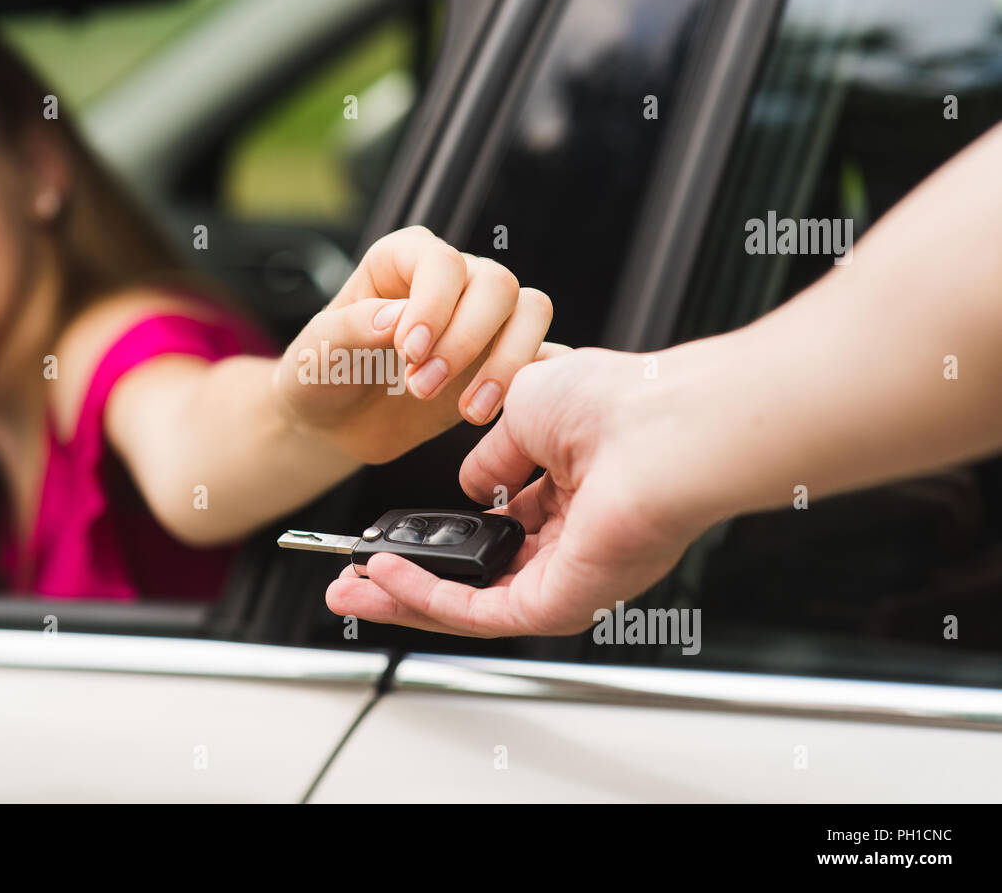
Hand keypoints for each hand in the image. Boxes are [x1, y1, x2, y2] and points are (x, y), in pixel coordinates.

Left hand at [274, 225, 551, 463]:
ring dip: (506, 363)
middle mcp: (452, 279)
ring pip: (530, 311)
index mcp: (404, 259)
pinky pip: (544, 354)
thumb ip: (351, 328)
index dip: (434, 305)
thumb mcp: (318, 352)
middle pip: (496, 284)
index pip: (442, 262)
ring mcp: (484, 317)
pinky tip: (501, 414)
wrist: (337, 423)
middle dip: (465, 341)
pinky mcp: (502, 359)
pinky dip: (535, 380)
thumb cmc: (323, 373)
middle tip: (422, 388)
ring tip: (467, 411)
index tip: (408, 352)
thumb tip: (395, 316)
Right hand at [325, 347, 717, 635]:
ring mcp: (569, 579)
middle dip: (408, 581)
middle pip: (475, 578)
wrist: (663, 429)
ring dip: (404, 599)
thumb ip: (492, 456)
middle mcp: (573, 544)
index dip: (444, 536)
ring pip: (470, 604)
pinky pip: (481, 612)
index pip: (497, 532)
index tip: (396, 534)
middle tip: (356, 577)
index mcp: (574, 496)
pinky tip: (386, 576)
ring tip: (352, 587)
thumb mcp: (526, 410)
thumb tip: (471, 484)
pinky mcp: (561, 604)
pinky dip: (427, 598)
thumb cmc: (619, 404)